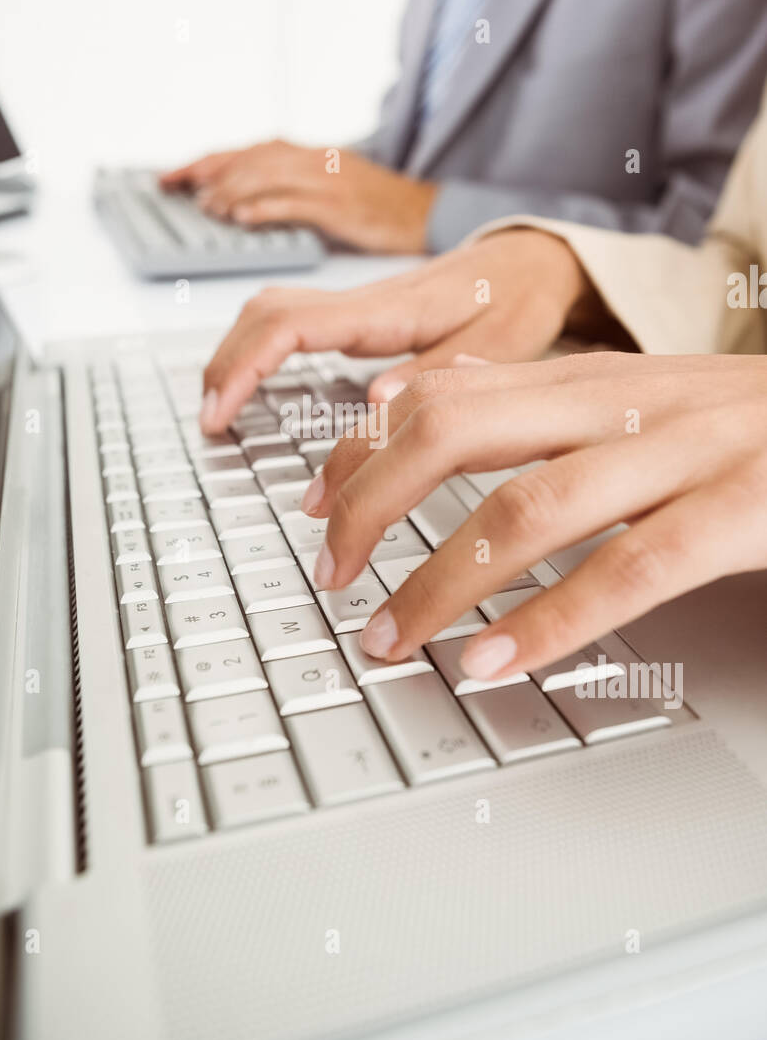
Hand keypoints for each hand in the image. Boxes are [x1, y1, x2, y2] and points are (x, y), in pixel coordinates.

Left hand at [160, 140, 436, 253]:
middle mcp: (312, 160)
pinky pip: (292, 203)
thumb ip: (288, 189)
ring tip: (207, 208)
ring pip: (265, 177)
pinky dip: (263, 209)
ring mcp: (325, 180)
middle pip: (248, 159)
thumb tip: (240, 204)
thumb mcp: (328, 186)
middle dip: (208, 173)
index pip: (245, 152)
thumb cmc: (375, 206)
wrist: (425, 212)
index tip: (172, 176)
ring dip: (230, 191)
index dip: (205, 162)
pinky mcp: (337, 205)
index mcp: (307, 155)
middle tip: (180, 190)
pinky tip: (242, 218)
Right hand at [199, 229, 600, 431]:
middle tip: (209, 421)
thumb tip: (376, 401)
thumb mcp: (500, 342)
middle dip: (224, 363)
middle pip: (263, 312)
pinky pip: (290, 320)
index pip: (290, 325)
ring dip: (235, 353)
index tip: (221, 412)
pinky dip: (260, 348)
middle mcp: (363, 299)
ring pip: (269, 310)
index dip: (244, 367)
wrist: (533, 256)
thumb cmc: (520, 297)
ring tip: (220, 407)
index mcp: (390, 309)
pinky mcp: (359, 312)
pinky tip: (256, 383)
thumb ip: (438, 371)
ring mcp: (357, 303)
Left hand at [303, 353, 766, 680]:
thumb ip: (541, 410)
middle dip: (373, 505)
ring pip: (531, 505)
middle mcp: (627, 403)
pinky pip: (634, 567)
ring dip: (441, 579)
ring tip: (390, 640)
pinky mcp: (746, 509)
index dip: (363, 448)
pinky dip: (555, 619)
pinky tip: (497, 661)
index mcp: (595, 378)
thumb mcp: (638, 400)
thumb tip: (429, 414)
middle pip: (459, 432)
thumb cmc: (750, 424)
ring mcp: (687, 452)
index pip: (444, 394)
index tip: (316, 503)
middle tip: (331, 577)